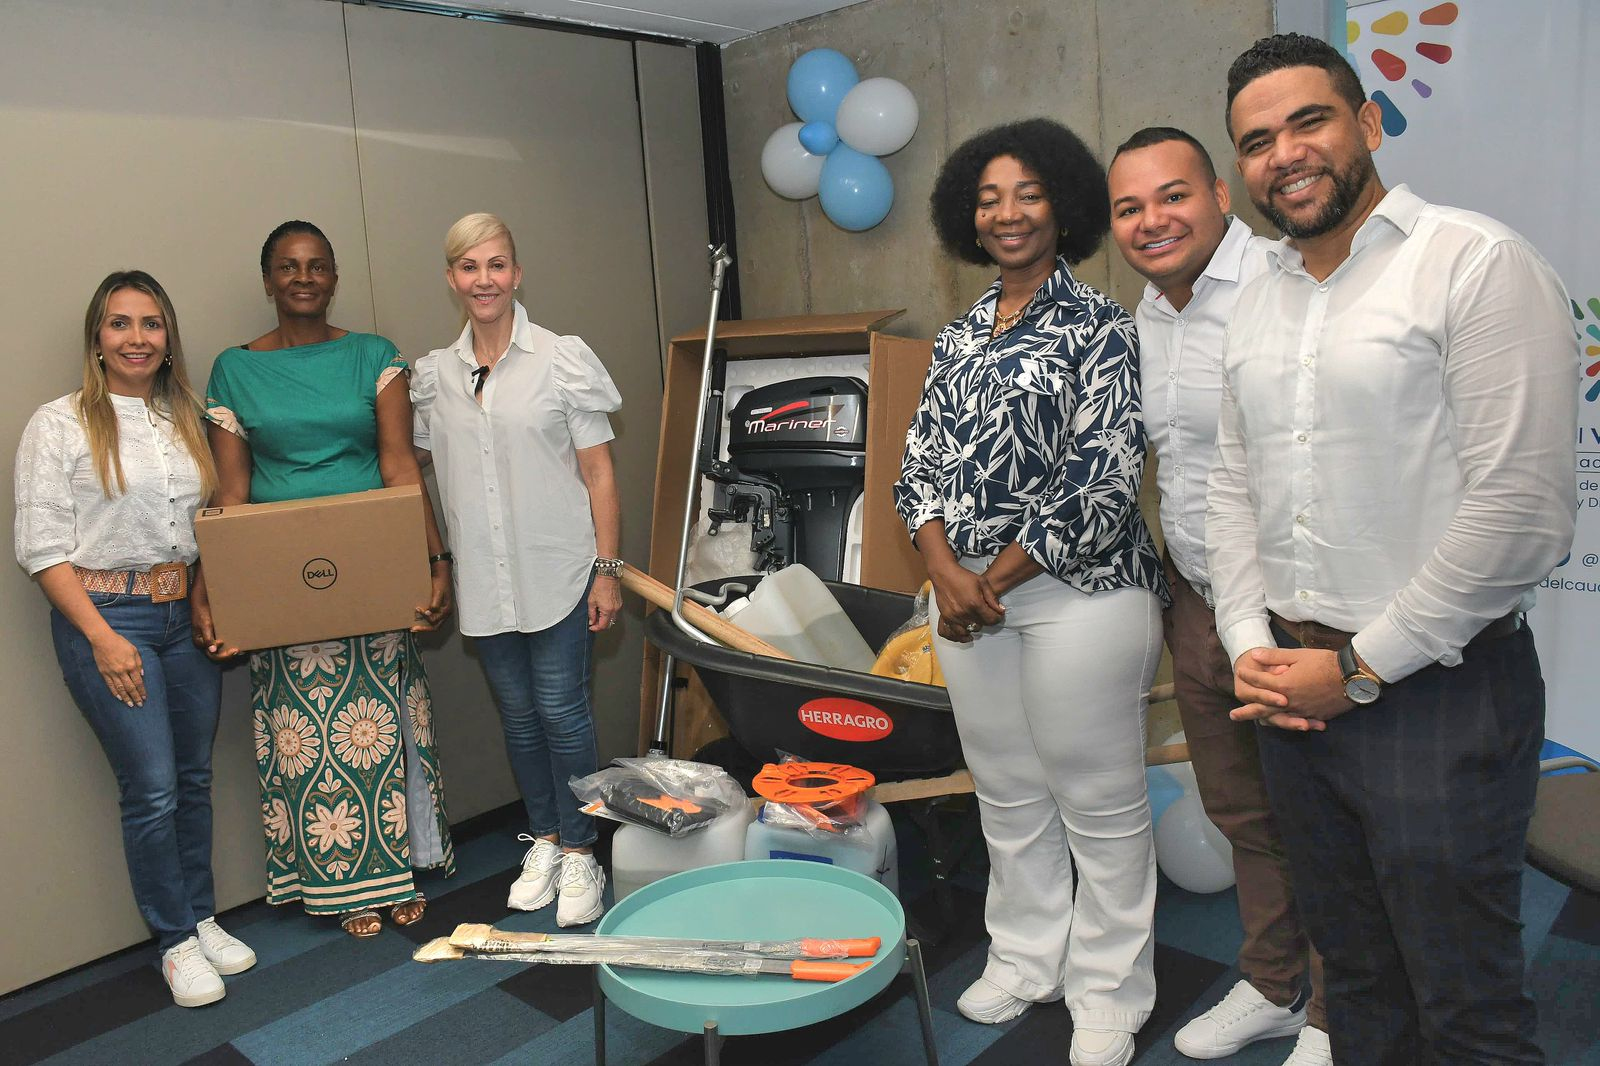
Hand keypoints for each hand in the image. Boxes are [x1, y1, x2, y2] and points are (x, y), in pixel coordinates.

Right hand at [91, 630, 145, 706]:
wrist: (103, 640)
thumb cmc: (120, 643)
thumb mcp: (134, 650)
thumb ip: (139, 662)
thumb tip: (142, 674)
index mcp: (131, 665)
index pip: (138, 682)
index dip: (142, 691)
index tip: (144, 698)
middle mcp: (122, 671)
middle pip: (130, 687)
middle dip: (135, 697)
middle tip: (139, 705)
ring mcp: (112, 673)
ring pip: (120, 689)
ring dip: (126, 698)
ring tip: (130, 704)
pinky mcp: (104, 673)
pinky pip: (110, 685)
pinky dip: (115, 692)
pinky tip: (119, 698)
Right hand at [190, 597, 242, 661]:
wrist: (203, 603)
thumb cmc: (202, 613)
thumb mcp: (205, 625)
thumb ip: (207, 638)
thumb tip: (212, 650)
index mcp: (200, 642)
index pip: (211, 654)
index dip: (219, 653)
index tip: (222, 641)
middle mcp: (206, 643)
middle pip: (216, 655)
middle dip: (226, 655)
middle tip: (236, 651)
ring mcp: (211, 639)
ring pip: (220, 651)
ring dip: (229, 652)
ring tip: (239, 650)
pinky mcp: (217, 635)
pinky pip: (224, 643)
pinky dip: (230, 644)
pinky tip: (238, 643)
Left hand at [412, 565, 453, 632]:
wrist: (441, 575)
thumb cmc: (440, 583)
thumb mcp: (438, 592)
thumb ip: (435, 604)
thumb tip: (429, 613)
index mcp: (447, 610)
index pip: (435, 621)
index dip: (426, 618)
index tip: (418, 610)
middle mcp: (445, 613)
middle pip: (435, 626)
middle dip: (424, 628)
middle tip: (413, 629)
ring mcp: (442, 612)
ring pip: (433, 624)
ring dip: (424, 626)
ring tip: (414, 627)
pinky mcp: (438, 609)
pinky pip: (432, 618)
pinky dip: (425, 620)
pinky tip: (418, 619)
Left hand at [589, 574, 621, 632]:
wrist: (608, 577)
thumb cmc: (600, 586)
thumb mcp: (591, 601)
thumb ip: (591, 613)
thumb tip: (592, 621)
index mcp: (607, 610)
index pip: (603, 625)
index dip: (596, 628)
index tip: (592, 627)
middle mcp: (615, 610)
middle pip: (609, 624)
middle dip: (601, 625)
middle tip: (594, 622)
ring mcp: (618, 606)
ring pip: (612, 618)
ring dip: (605, 619)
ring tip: (597, 614)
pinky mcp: (619, 603)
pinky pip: (614, 612)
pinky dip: (608, 614)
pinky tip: (602, 609)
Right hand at [929, 563, 1003, 643]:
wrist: (944, 573)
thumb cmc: (963, 576)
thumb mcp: (982, 582)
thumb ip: (992, 598)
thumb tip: (1001, 610)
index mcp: (975, 603)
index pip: (991, 619)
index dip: (997, 618)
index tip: (997, 615)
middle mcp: (964, 613)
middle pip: (980, 626)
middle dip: (985, 621)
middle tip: (985, 615)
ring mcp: (953, 616)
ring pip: (967, 632)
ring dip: (973, 628)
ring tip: (975, 622)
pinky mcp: (945, 617)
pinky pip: (950, 633)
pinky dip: (957, 636)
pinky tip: (963, 634)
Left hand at [1230, 646, 1351, 729]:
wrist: (1352, 676)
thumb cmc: (1325, 662)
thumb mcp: (1297, 655)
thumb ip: (1274, 657)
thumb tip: (1254, 655)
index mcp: (1283, 685)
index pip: (1260, 682)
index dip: (1249, 675)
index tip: (1240, 672)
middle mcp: (1290, 702)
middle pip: (1263, 708)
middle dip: (1247, 711)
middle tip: (1233, 716)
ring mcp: (1302, 711)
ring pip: (1279, 718)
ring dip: (1266, 720)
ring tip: (1256, 723)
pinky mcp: (1315, 716)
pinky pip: (1298, 722)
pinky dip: (1288, 723)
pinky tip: (1283, 724)